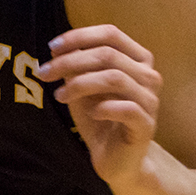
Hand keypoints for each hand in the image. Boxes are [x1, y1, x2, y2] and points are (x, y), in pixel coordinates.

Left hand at [37, 25, 162, 184]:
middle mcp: (149, 76)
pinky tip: (90, 114)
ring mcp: (151, 100)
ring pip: (115, 78)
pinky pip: (126, 108)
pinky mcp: (146, 125)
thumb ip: (75, 66)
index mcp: (137, 59)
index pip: (110, 34)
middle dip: (70, 61)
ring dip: (80, 84)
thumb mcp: (82, 87)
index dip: (79, 36)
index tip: (51, 47)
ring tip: (59, 95)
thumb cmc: (99, 118)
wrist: (115, 160)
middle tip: (44, 73)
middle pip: (108, 55)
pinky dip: (102, 107)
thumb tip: (58, 47)